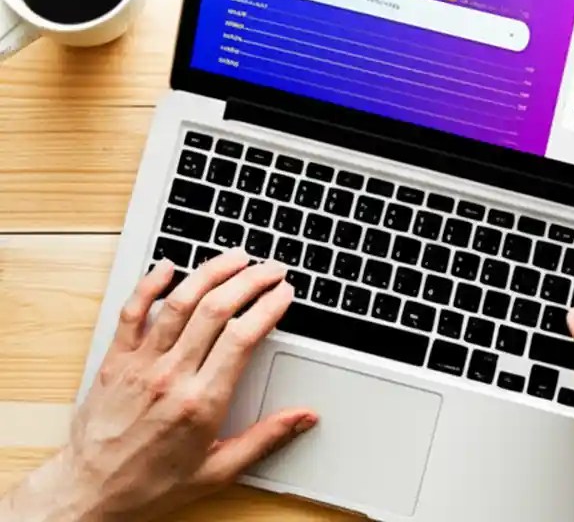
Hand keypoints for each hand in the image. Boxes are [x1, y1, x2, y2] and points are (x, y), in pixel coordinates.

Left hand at [0, 251, 317, 521]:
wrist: (91, 493)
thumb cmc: (152, 485)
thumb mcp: (219, 470)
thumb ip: (266, 438)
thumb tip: (305, 418)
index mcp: (202, 403)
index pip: (242, 337)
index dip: (268, 307)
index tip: (284, 294)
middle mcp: (171, 377)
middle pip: (216, 310)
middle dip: (250, 280)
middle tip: (270, 269)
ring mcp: (140, 365)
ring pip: (179, 302)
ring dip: (211, 272)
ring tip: (235, 257)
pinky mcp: (115, 361)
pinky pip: (132, 312)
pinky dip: (150, 285)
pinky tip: (168, 267)